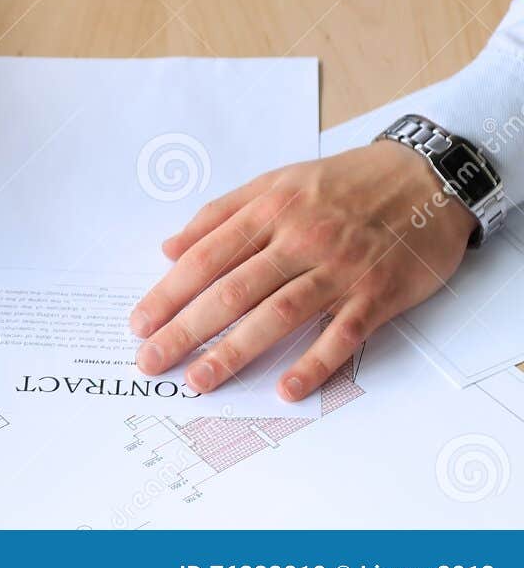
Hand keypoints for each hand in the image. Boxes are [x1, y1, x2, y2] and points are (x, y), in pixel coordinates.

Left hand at [130, 141, 474, 402]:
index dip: (169, 293)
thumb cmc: (343, 184)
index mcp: (269, 211)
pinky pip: (342, 334)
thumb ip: (220, 214)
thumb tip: (170, 248)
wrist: (426, 179)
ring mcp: (339, 270)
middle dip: (186, 330)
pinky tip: (286, 388)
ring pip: (278, 315)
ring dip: (236, 352)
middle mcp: (299, 240)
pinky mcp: (378, 295)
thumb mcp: (276, 182)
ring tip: (200, 379)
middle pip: (233, 291)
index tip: (140, 323)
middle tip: (152, 361)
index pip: (206, 258)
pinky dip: (315, 363)